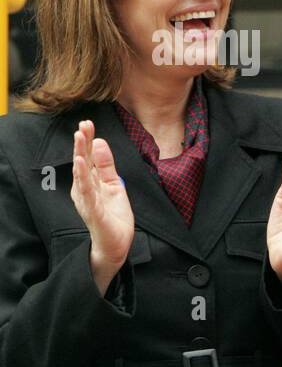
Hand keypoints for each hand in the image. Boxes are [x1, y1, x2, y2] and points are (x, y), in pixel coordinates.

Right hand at [70, 121, 134, 294]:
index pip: (87, 157)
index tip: (88, 122)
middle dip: (82, 142)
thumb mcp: (114, 185)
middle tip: (83, 124)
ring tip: (80, 138)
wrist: (115, 244)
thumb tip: (100, 142)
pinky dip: (83, 178)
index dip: (87, 140)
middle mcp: (84, 189)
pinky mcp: (93, 211)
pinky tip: (81, 165)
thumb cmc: (113, 216)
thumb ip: (107, 166)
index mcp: (90, 181)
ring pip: (81, 174)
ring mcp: (87, 200)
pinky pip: (87, 193)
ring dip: (80, 155)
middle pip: (82, 161)